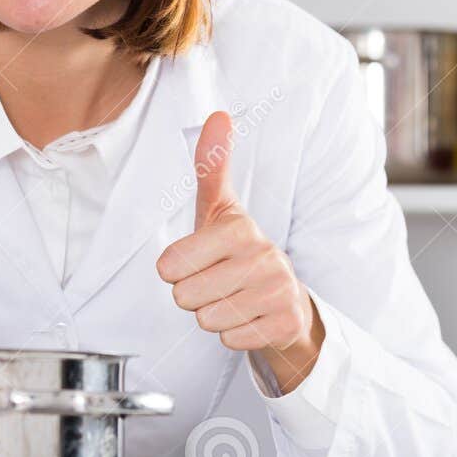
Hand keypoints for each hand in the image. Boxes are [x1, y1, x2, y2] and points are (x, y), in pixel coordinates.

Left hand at [156, 111, 324, 392]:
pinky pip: (230, 340)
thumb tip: (217, 115)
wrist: (286, 298)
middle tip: (217, 282)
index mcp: (238, 228)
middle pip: (185, 297)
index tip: (198, 260)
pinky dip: (234, 334)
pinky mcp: (285, 323)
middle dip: (194, 295)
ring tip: (233, 298)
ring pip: (207, 320)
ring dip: (213, 315)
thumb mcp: (219, 209)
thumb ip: (211, 166)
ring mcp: (278, 291)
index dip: (176, 269)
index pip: (170, 266)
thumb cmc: (238, 251)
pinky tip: (249, 316)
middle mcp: (263, 256)